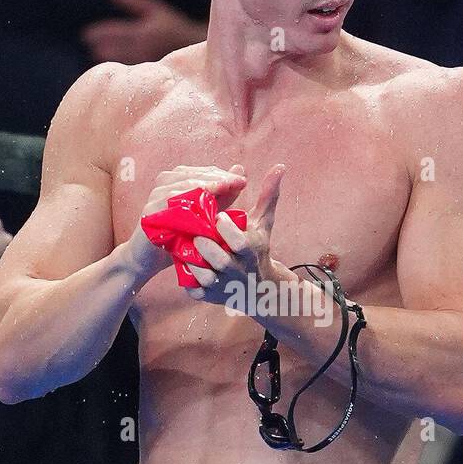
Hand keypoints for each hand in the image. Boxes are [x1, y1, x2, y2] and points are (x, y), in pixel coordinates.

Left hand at [80, 0, 206, 64]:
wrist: (199, 51)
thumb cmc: (174, 27)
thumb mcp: (154, 9)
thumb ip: (131, 0)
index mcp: (143, 32)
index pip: (113, 33)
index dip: (97, 34)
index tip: (85, 35)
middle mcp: (144, 50)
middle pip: (112, 51)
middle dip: (99, 48)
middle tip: (88, 46)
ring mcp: (146, 65)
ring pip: (119, 64)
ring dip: (106, 60)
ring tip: (96, 56)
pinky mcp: (149, 77)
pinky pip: (129, 75)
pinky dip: (118, 71)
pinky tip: (111, 70)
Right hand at [122, 163, 248, 281]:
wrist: (149, 260)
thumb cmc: (178, 237)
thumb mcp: (204, 215)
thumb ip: (222, 195)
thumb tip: (240, 171)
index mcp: (176, 181)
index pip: (202, 172)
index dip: (222, 174)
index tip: (242, 180)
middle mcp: (164, 185)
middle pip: (193, 175)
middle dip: (217, 177)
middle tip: (238, 182)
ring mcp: (155, 198)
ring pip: (181, 184)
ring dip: (205, 183)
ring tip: (225, 187)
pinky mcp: (149, 213)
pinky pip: (168, 203)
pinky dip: (186, 201)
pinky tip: (203, 204)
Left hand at [186, 163, 286, 307]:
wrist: (259, 288)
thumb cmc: (258, 247)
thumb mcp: (264, 223)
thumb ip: (268, 195)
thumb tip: (279, 166)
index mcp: (252, 251)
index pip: (241, 243)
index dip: (228, 230)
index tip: (218, 216)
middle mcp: (239, 270)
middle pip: (222, 262)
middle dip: (208, 248)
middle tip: (197, 234)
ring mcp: (225, 285)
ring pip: (206, 279)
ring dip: (194, 265)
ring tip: (183, 249)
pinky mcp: (212, 297)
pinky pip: (196, 292)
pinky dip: (189, 283)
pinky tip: (183, 268)